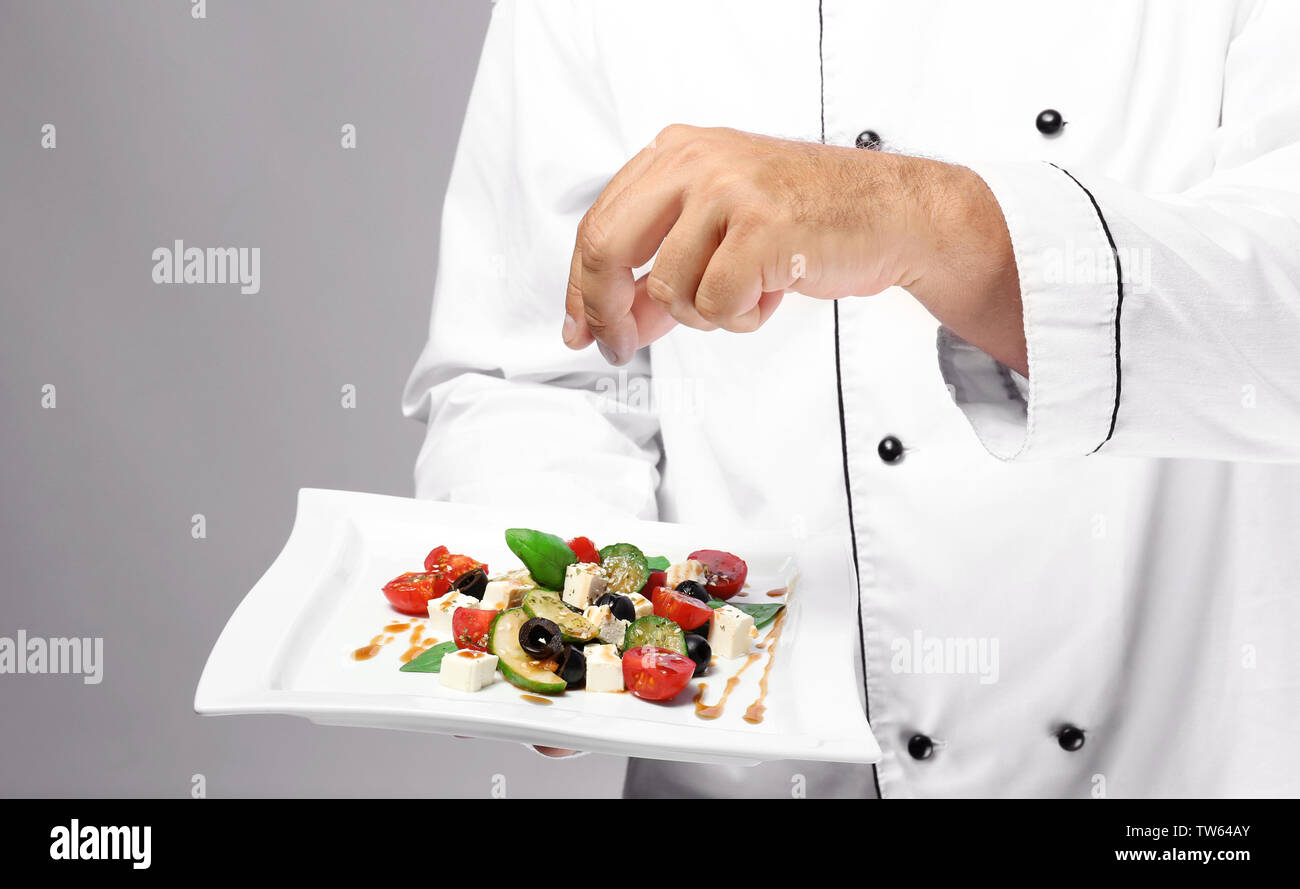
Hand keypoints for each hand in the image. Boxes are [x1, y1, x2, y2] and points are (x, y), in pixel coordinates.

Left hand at [562, 125, 1024, 373]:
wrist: (893, 212)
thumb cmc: (810, 219)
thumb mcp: (719, 227)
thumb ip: (661, 265)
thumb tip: (613, 320)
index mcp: (676, 151)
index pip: (599, 224)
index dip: (581, 287)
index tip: (580, 327)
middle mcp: (695, 161)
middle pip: (607, 249)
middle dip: (608, 312)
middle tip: (621, 346)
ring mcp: (728, 190)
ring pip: (670, 289)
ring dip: (706, 312)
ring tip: (748, 290)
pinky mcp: (761, 227)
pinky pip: (718, 304)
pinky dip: (743, 316)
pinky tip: (773, 290)